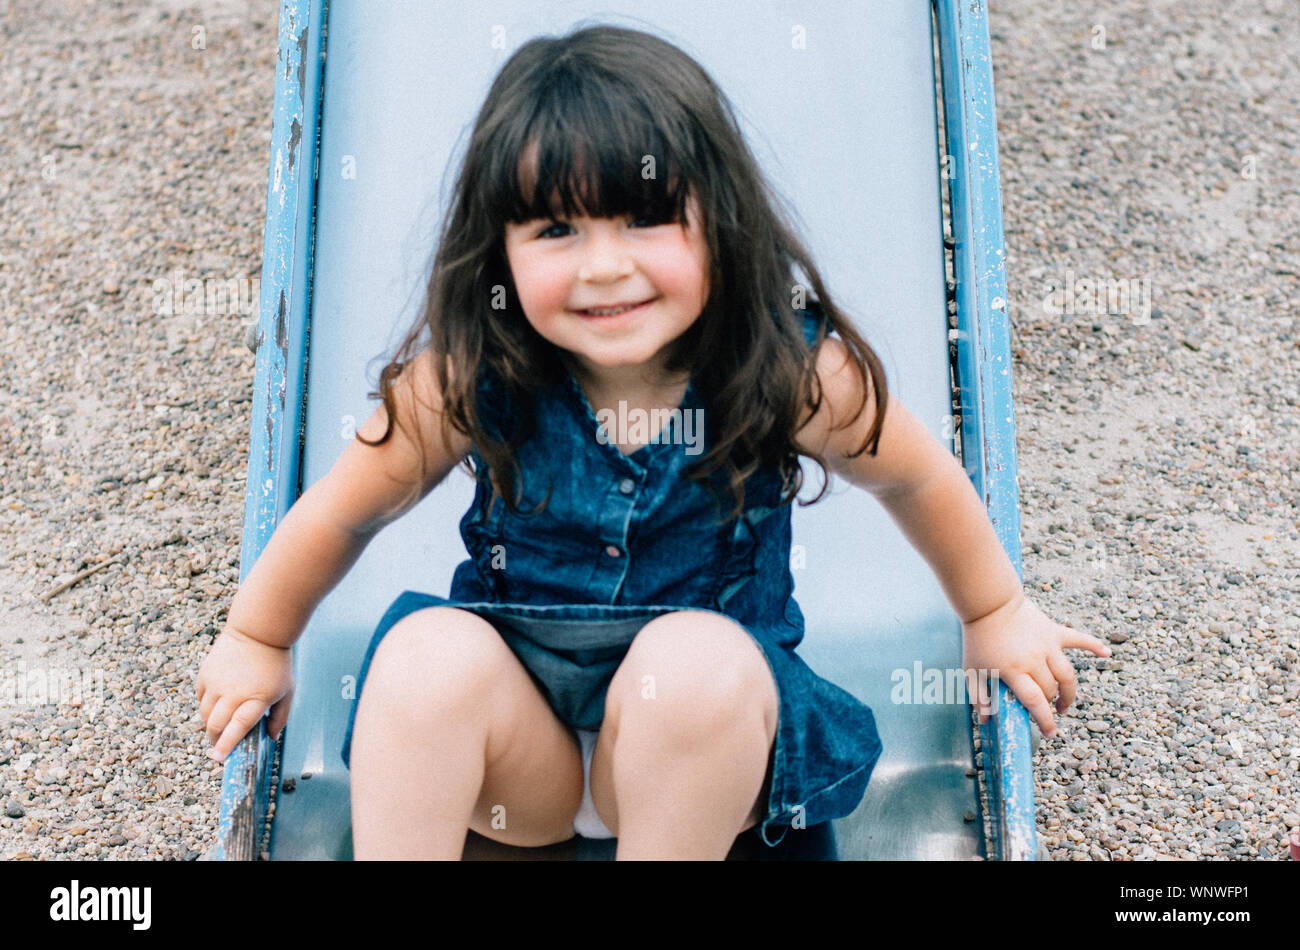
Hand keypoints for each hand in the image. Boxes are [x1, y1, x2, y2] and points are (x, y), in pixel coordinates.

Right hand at [195, 626, 293, 762]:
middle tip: (220, 746)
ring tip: (221, 724)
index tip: (218, 759)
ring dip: (211, 724)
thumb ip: (280, 718)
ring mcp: (217, 682)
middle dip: (216, 740)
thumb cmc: (276, 665)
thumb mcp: (287, 691)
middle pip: (216, 725)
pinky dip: (206, 706)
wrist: (257, 632)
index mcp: (256, 698)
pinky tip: (218, 703)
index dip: (227, 744)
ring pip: (205, 714)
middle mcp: (233, 692)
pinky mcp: (205, 674)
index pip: (238, 727)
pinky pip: (200, 699)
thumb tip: (271, 739)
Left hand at [960, 591, 1109, 738]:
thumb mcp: (971, 670)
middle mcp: (1035, 660)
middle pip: (1051, 689)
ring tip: (1063, 702)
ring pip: (1067, 675)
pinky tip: (1107, 653)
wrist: (989, 603)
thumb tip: (985, 721)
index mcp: (1014, 671)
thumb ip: (978, 697)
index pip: (1036, 702)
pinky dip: (1094, 645)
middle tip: (1044, 708)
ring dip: (1068, 691)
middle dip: (1049, 703)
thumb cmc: (978, 638)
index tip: (1050, 733)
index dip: (1044, 720)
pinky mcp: (1054, 631)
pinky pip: (1078, 639)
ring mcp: (1047, 645)